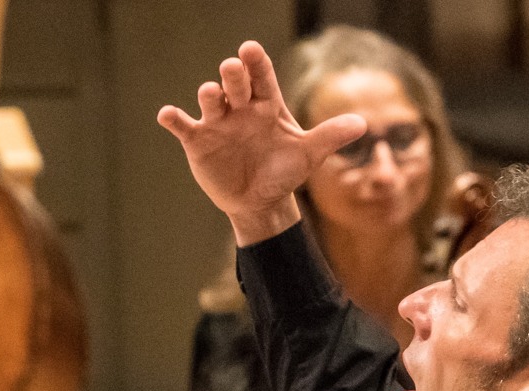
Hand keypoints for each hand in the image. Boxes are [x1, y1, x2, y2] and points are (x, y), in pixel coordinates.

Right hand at [157, 40, 365, 245]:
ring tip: (210, 94)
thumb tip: (361, 124)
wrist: (260, 203)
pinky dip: (174, 119)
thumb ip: (329, 136)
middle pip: (235, 82)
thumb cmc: (283, 173)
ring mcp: (218, 123)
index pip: (261, 76)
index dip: (256, 62)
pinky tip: (167, 115)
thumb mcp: (308, 156)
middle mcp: (240, 107)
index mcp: (266, 104)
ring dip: (208, 94)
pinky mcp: (199, 142)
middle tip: (232, 69)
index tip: (250, 50)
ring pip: (210, 100)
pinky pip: (184, 126)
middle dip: (233, 74)